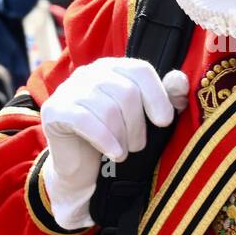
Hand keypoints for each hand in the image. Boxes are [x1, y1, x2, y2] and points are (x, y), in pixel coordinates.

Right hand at [40, 58, 189, 229]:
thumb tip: (180, 79)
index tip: (164, 122)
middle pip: (126, 92)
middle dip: (138, 125)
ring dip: (122, 136)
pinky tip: (114, 154)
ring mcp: (69, 89)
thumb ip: (166, 97)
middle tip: (138, 145)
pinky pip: (85, 121)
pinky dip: (105, 140)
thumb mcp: (146, 117)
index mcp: (113, 68)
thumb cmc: (117, 137)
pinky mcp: (54, 110)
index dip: (157, 96)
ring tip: (124, 152)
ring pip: (107, 109)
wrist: (81, 166)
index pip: (140, 70)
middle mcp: (89, 72)